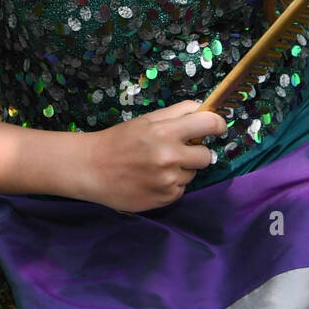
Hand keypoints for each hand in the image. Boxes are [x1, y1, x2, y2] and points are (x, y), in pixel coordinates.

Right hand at [75, 101, 227, 212]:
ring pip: (192, 174)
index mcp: (165, 132)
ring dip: (181, 170)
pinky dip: (171, 185)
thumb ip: (178, 113)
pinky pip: (181, 190)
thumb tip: (205, 109)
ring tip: (156, 166)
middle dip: (196, 152)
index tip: (217, 127)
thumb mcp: (147, 120)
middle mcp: (170, 158)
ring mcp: (168, 182)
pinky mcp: (164, 199)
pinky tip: (152, 179)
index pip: (208, 124)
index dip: (217, 124)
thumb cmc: (119, 140)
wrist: (91, 169)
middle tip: (177, 150)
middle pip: (206, 156)